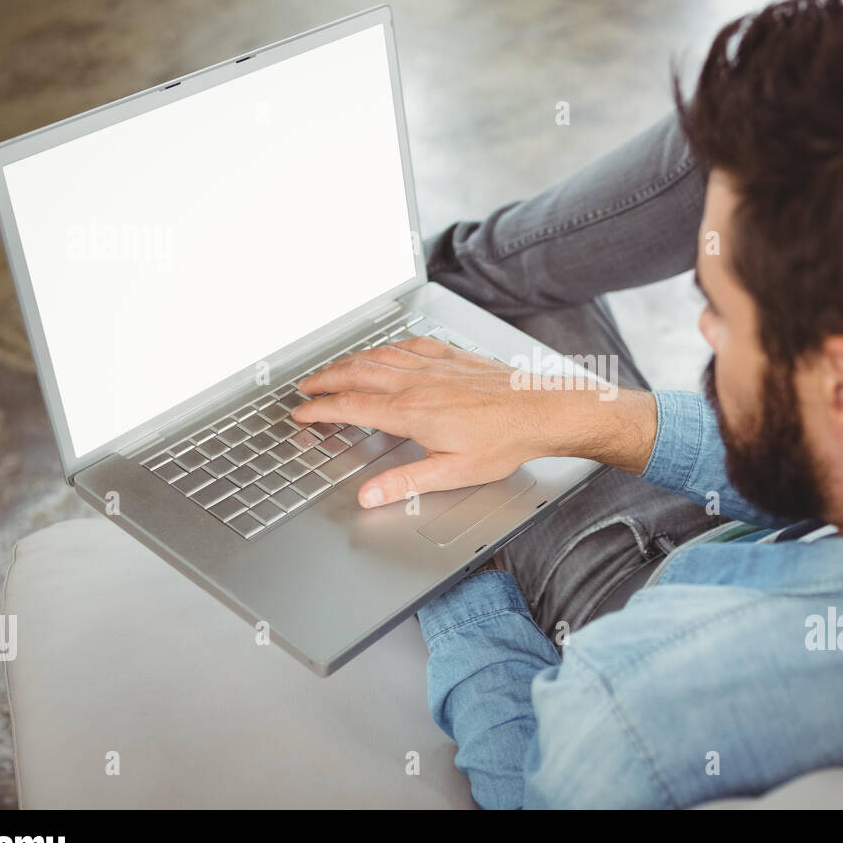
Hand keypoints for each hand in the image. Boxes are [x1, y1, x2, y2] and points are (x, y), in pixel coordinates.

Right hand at [291, 337, 655, 507]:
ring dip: (349, 362)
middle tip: (305, 386)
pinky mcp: (452, 356)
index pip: (351, 408)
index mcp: (411, 412)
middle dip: (324, 379)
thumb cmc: (505, 441)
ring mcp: (434, 365)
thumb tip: (369, 497)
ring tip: (333, 369)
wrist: (542, 410)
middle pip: (356, 374)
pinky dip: (385, 348)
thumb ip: (405, 483)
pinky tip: (385, 351)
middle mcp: (417, 382)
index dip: (320, 410)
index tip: (300, 412)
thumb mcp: (452, 473)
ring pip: (379, 356)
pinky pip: (408, 345)